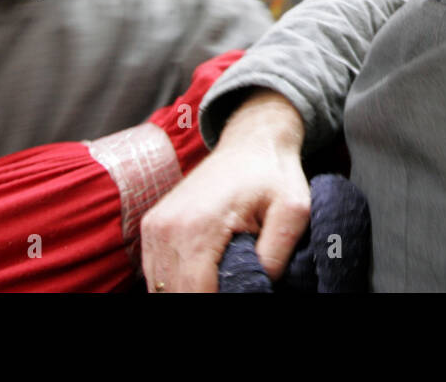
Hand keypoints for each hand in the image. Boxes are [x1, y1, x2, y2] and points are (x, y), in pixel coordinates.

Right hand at [140, 91, 309, 291]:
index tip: (243, 293)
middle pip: (175, 293)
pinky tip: (204, 276)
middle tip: (236, 286)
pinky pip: (154, 273)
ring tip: (220, 281)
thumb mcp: (294, 210)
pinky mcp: (151, 227)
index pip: (196, 293)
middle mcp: (167, 227)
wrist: (251, 142)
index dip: (217, 303)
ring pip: (160, 287)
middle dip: (204, 297)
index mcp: (199, 226)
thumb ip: (276, 255)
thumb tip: (258, 286)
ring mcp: (154, 227)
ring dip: (188, 290)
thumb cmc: (273, 175)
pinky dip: (175, 282)